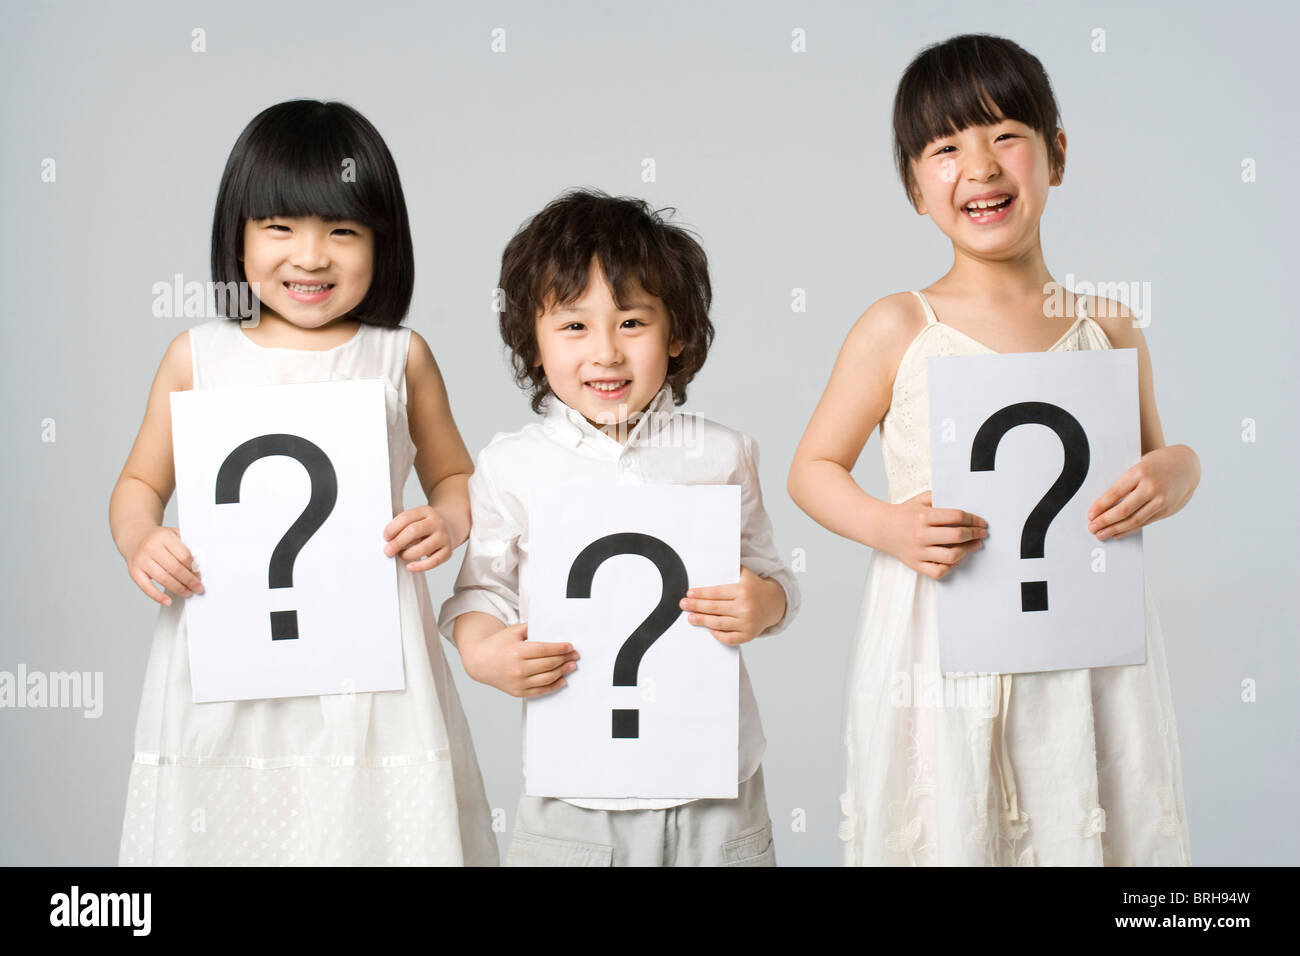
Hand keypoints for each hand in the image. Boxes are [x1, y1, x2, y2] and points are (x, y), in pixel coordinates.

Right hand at [124, 523, 203, 605]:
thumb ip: (184, 547)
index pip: (184, 556)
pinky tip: (168, 600)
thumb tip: (197, 567)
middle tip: (198, 588)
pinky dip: (158, 596)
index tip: (199, 575)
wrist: (133, 536)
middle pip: (175, 568)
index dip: (194, 568)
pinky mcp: (134, 571)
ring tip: (187, 592)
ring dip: (178, 588)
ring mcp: (141, 560)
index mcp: (164, 537)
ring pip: (163, 579)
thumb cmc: (156, 537)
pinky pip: (146, 587)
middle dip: (190, 581)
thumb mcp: (172, 534)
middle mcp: (151, 548)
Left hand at [383, 505, 452, 571]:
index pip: (406, 517)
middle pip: (414, 531)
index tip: (385, 537)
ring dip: (407, 554)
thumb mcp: (417, 518)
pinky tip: (410, 566)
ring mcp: (444, 537)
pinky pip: (434, 561)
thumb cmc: (426, 526)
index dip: (393, 528)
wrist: (450, 526)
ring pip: (423, 548)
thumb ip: (403, 525)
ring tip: (401, 555)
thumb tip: (388, 541)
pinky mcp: (448, 551)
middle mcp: (437, 522)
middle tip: (388, 551)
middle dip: (397, 543)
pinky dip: (420, 566)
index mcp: (426, 511)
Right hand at [459, 621, 578, 697]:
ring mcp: (518, 682)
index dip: (560, 648)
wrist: (479, 662)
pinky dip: (553, 686)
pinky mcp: (518, 692)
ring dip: (562, 672)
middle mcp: (518, 668)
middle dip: (565, 659)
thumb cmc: (497, 645)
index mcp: (517, 651)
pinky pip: (540, 691)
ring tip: (571, 667)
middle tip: (575, 656)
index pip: (545, 650)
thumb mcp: (512, 632)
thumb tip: (551, 628)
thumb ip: (531, 628)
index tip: (570, 647)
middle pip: (548, 664)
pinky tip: (562, 680)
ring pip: (547, 678)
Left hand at [678, 566, 785, 645]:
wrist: (774, 603)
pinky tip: (709, 629)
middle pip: (715, 608)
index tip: (689, 594)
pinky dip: (718, 635)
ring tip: (691, 617)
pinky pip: (730, 638)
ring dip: (702, 620)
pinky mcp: (748, 635)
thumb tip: (711, 561)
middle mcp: (746, 607)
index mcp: (744, 590)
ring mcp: (747, 623)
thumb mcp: (745, 574)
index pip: (716, 593)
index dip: (701, 594)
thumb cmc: (755, 588)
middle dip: (696, 606)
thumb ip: (731, 569)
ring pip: (719, 623)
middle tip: (684, 604)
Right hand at [879, 489, 987, 579]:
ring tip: (974, 545)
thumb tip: (963, 506)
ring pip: (951, 556)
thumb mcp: (919, 499)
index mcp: (923, 516)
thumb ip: (940, 498)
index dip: (973, 519)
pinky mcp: (915, 564)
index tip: (981, 522)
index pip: (956, 517)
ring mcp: (918, 552)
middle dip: (975, 534)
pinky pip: (939, 571)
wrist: (880, 528)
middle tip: (982, 533)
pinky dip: (951, 567)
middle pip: (957, 536)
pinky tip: (957, 559)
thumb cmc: (903, 513)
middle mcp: (921, 535)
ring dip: (968, 550)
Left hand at [1087, 445, 1198, 540]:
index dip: (1101, 506)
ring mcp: (1161, 500)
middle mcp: (1151, 487)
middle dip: (1105, 521)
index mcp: (1140, 472)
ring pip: (1134, 519)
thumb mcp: (1139, 464)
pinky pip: (1145, 522)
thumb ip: (1125, 482)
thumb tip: (1104, 503)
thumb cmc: (1156, 463)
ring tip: (1101, 534)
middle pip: (1124, 509)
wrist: (1187, 465)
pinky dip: (1129, 529)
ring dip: (1115, 529)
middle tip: (1092, 528)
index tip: (1090, 515)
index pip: (1115, 492)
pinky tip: (1118, 533)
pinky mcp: (1167, 510)